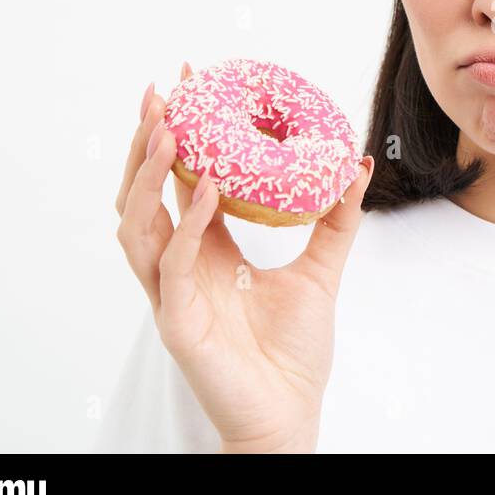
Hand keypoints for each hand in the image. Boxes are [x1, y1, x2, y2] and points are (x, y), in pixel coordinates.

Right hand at [115, 62, 374, 452]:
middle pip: (143, 194)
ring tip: (169, 129)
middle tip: (159, 92)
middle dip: (146, 142)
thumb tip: (357, 163)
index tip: (186, 83)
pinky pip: (172, 265)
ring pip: (137, 225)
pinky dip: (186, 225)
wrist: (292, 412)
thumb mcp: (323, 270)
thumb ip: (336, 218)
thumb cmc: (295, 350)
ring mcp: (171, 294)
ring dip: (148, 175)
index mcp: (206, 251)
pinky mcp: (176, 322)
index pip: (180, 183)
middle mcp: (179, 266)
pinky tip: (206, 191)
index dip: (178, 136)